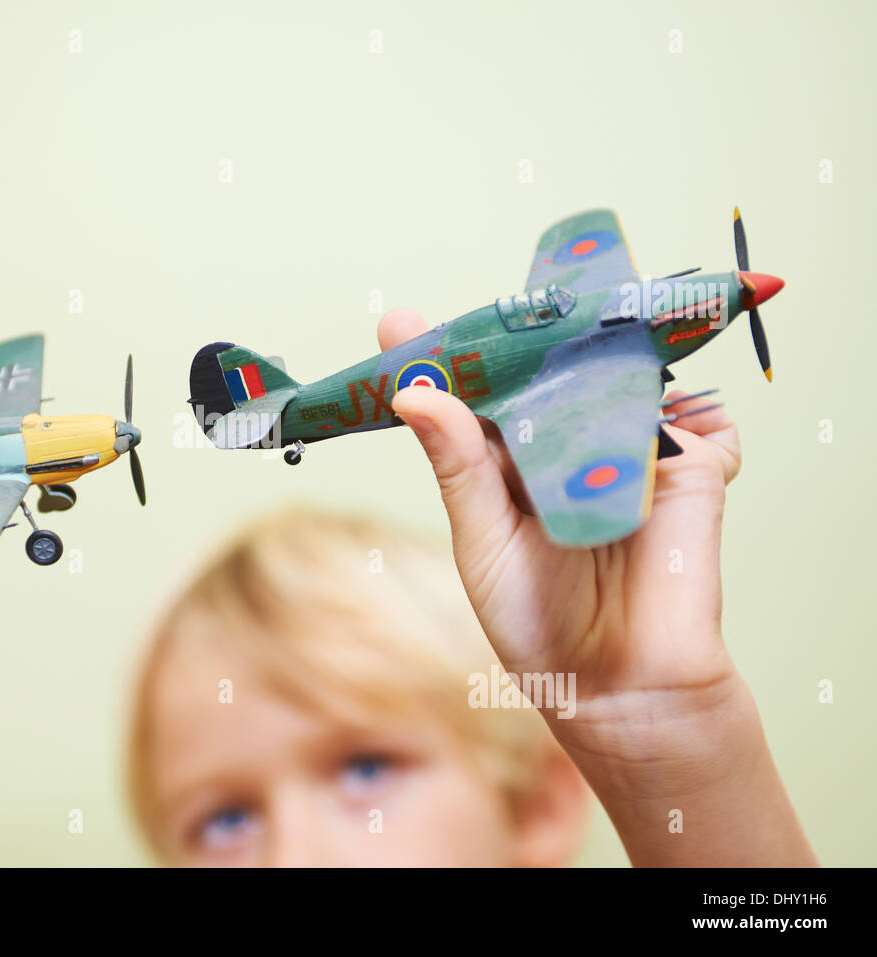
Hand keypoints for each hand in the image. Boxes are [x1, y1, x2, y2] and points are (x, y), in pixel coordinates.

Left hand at [379, 308, 739, 712]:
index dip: (442, 354)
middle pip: (545, 369)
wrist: (621, 688)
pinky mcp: (692, 467)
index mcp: (503, 461)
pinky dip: (685, 409)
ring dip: (603, 350)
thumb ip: (459, 466)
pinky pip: (697, 418)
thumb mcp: (483, 542)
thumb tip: (414, 394)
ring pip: (620, 376)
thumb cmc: (539, 623)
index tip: (399, 320)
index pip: (472, 393)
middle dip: (523, 332)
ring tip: (577, 333)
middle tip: (498, 308)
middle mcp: (564, 445)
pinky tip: (660, 413)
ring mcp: (629, 449)